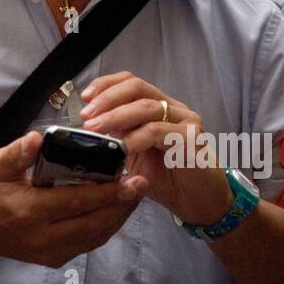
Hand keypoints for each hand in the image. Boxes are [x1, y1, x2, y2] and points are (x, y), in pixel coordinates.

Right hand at [0, 131, 147, 267]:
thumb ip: (17, 153)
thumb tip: (38, 138)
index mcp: (28, 212)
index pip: (76, 203)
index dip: (106, 192)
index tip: (130, 179)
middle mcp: (42, 237)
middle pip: (93, 224)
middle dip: (121, 205)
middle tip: (142, 185)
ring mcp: (50, 253)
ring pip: (95, 237)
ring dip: (119, 217)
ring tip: (135, 195)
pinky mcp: (55, 259)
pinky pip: (89, 244)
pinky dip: (107, 227)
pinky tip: (117, 210)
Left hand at [79, 71, 234, 226]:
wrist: (198, 202)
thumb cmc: (165, 178)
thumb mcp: (134, 155)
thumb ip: (117, 137)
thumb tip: (85, 130)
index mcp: (158, 106)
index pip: (131, 82)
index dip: (106, 84)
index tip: (85, 97)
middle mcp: (173, 108)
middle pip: (137, 87)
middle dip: (107, 99)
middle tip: (87, 115)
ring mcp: (185, 121)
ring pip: (147, 107)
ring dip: (116, 116)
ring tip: (95, 129)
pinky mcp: (192, 139)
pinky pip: (158, 132)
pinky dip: (135, 139)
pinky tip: (121, 148)